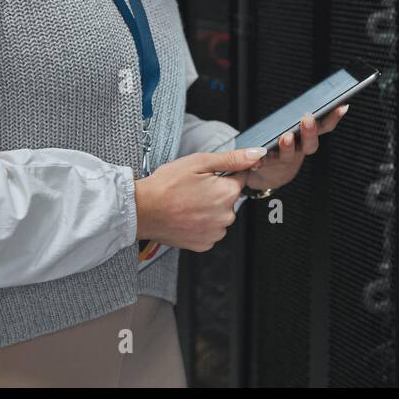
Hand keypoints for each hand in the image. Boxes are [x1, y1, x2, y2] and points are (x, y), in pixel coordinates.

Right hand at [134, 147, 264, 251]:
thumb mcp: (199, 162)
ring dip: (209, 209)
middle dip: (215, 192)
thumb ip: (232, 159)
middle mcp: (226, 216)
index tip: (205, 177)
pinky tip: (187, 216)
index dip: (221, 174)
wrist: (142, 210)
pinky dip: (201, 224)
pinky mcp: (204, 244)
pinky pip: (210, 230)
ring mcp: (215, 233)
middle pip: (229, 198)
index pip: (239, 178)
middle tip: (192, 189)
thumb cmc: (166, 185)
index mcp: (228, 193)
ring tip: (187, 203)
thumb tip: (256, 154)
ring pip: (220, 215)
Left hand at [243, 104, 349, 193]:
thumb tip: (312, 97)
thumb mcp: (294, 128)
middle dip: (310, 131)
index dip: (334, 118)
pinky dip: (259, 160)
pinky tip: (256, 157)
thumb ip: (300, 117)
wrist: (270, 172)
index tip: (342, 106)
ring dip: (288, 146)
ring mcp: (284, 159)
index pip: (325, 127)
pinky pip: (263, 163)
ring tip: (286, 137)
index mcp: (307, 138)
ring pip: (288, 155)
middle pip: (309, 144)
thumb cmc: (283, 143)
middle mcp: (299, 150)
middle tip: (308, 118)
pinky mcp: (266, 165)